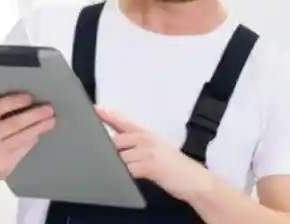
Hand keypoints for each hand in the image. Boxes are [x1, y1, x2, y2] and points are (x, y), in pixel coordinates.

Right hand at [0, 93, 55, 183]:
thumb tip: (5, 106)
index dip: (15, 101)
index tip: (29, 97)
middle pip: (15, 123)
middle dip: (34, 115)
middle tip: (49, 108)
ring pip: (22, 137)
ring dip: (38, 128)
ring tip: (50, 121)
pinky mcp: (3, 167)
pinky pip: (21, 151)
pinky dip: (29, 142)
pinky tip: (36, 136)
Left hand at [97, 106, 213, 203]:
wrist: (195, 180)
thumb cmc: (175, 167)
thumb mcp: (156, 149)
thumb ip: (136, 145)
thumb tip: (116, 146)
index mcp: (146, 134)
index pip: (122, 121)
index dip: (107, 115)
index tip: (94, 110)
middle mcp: (145, 139)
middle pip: (115, 141)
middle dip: (107, 152)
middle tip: (100, 158)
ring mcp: (148, 152)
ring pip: (119, 156)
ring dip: (114, 166)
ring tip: (112, 172)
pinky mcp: (150, 166)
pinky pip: (128, 169)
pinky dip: (123, 174)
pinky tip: (123, 177)